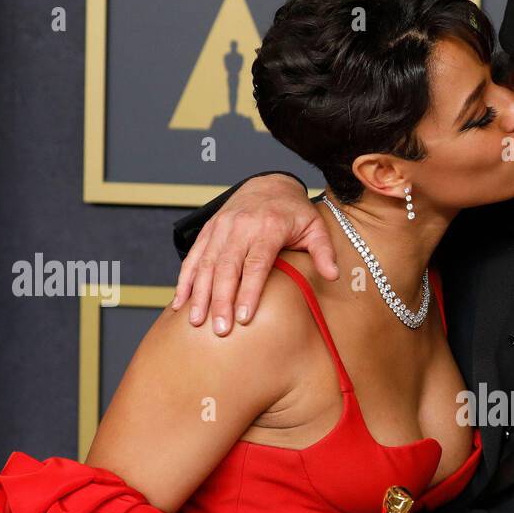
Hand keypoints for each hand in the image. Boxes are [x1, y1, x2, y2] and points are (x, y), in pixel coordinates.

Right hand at [172, 174, 339, 335]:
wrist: (270, 183)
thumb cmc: (294, 211)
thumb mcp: (315, 227)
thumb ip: (323, 252)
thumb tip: (333, 275)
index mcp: (267, 228)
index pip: (256, 264)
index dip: (249, 292)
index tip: (244, 317)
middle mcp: (240, 227)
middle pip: (226, 268)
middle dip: (220, 301)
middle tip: (219, 329)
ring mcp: (221, 227)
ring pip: (206, 264)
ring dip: (199, 294)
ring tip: (196, 321)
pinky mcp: (209, 230)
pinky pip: (193, 256)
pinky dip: (185, 280)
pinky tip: (180, 302)